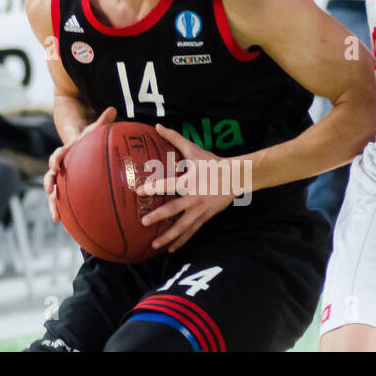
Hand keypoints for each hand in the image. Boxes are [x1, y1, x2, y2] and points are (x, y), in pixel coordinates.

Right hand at [44, 106, 116, 222]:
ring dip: (53, 204)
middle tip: (50, 191)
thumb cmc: (88, 139)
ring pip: (54, 193)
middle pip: (51, 177)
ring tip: (56, 217)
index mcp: (66, 153)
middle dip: (49, 184)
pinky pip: (64, 202)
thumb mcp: (94, 130)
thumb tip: (113, 109)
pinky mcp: (67, 190)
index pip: (58, 156)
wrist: (78, 146)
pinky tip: (69, 227)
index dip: (55, 159)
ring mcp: (62, 180)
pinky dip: (64, 212)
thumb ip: (102, 121)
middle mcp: (61, 167)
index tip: (55, 164)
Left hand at [139, 124, 238, 252]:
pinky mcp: (205, 218)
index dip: (154, 187)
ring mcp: (200, 210)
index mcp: (189, 181)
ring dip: (168, 237)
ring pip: (182, 227)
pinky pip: (191, 232)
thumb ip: (175, 138)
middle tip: (143, 222)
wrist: (236, 177)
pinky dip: (181, 241)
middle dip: (158, 216)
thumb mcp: (194, 150)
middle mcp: (194, 198)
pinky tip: (171, 249)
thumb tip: (158, 126)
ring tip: (154, 246)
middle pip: (174, 210)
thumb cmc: (212, 163)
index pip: (168, 184)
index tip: (140, 191)